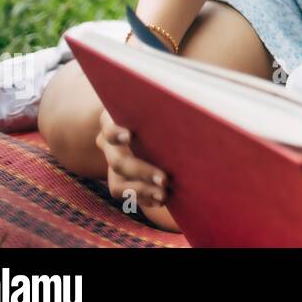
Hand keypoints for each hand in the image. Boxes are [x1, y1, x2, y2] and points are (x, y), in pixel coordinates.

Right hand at [95, 107, 177, 229]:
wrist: (147, 121)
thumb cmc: (158, 107)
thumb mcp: (157, 102)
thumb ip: (165, 106)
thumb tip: (193, 104)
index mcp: (114, 123)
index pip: (109, 128)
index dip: (115, 133)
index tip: (129, 136)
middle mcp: (111, 146)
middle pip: (118, 163)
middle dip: (142, 172)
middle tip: (165, 179)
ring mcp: (115, 165)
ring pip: (118, 186)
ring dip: (142, 192)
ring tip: (164, 195)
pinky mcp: (122, 180)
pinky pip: (128, 197)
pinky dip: (145, 199)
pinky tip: (162, 199)